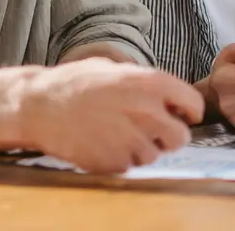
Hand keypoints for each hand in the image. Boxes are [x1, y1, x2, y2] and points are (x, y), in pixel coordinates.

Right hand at [17, 58, 203, 173]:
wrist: (40, 106)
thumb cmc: (75, 84)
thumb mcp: (114, 69)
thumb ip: (146, 82)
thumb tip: (169, 96)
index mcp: (151, 83)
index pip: (194, 105)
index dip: (186, 112)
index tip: (178, 116)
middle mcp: (147, 111)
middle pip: (181, 137)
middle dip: (168, 136)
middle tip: (148, 130)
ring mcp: (132, 139)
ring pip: (155, 155)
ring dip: (141, 149)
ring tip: (116, 134)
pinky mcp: (116, 162)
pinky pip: (131, 166)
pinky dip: (120, 159)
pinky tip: (103, 143)